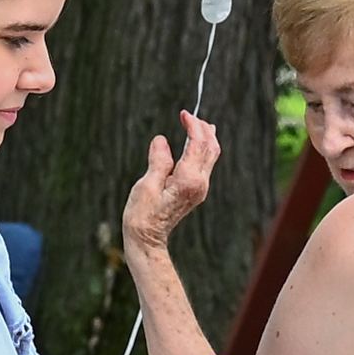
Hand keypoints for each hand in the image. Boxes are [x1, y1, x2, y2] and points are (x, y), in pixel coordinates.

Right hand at [121, 110, 219, 254]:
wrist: (147, 240)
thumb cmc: (142, 215)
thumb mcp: (146, 185)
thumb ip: (158, 161)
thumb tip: (162, 140)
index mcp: (188, 180)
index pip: (197, 144)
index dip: (193, 126)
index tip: (183, 114)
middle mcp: (199, 184)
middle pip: (210, 148)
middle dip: (203, 129)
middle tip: (190, 116)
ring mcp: (199, 189)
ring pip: (211, 156)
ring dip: (206, 138)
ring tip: (198, 124)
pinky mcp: (195, 192)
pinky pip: (205, 165)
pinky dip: (202, 149)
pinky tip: (197, 143)